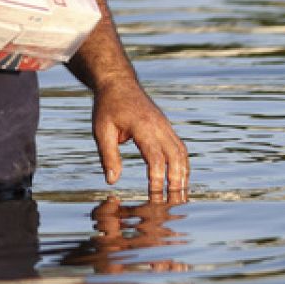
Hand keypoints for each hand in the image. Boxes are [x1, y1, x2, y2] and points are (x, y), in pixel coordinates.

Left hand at [92, 84, 188, 198]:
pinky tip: (181, 179)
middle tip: (173, 202)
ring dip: (183, 174)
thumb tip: (112, 181)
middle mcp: (159, 126)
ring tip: (181, 195)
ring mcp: (165, 125)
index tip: (154, 195)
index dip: (157, 178)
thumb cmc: (107, 106)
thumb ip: (108, 155)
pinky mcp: (166, 126)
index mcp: (143, 126)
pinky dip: (183, 164)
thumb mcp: (101, 130)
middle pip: (175, 157)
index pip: (155, 157)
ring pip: (181, 153)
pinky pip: (180, 147)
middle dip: (176, 181)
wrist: (118, 82)